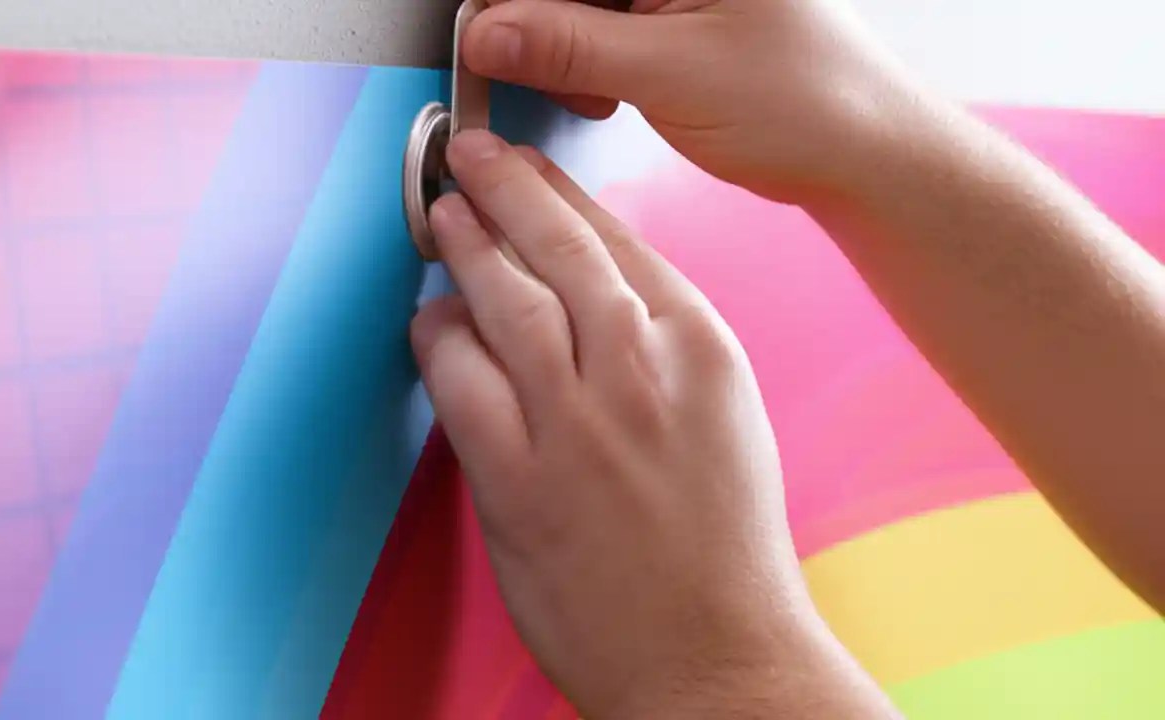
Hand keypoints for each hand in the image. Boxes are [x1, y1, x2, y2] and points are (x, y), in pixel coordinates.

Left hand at [411, 129, 897, 717]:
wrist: (718, 657)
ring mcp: (577, 426)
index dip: (559, 194)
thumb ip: (663, 348)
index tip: (529, 170)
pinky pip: (462, 385)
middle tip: (473, 161)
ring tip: (446, 220)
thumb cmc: (726, 546)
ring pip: (505, 304)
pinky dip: (439, 344)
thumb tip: (593, 295)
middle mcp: (639, 374)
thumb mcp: (724, 416)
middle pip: (557, 251)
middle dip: (505, 191)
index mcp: (700, 350)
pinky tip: (430, 324)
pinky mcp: (519, 483)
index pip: (618, 240)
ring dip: (466, 252)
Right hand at [468, 0, 922, 202]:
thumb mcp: (668, 72)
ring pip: (582, 6)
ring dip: (564, 49)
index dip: (512, 2)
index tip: (484, 37)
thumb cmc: (805, 101)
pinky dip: (591, 62)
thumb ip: (568, 46)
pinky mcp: (681, 19)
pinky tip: (608, 93)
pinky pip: (607, 27)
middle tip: (536, 73)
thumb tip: (487, 31)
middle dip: (540, 24)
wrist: (863, 153)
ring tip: (595, 94)